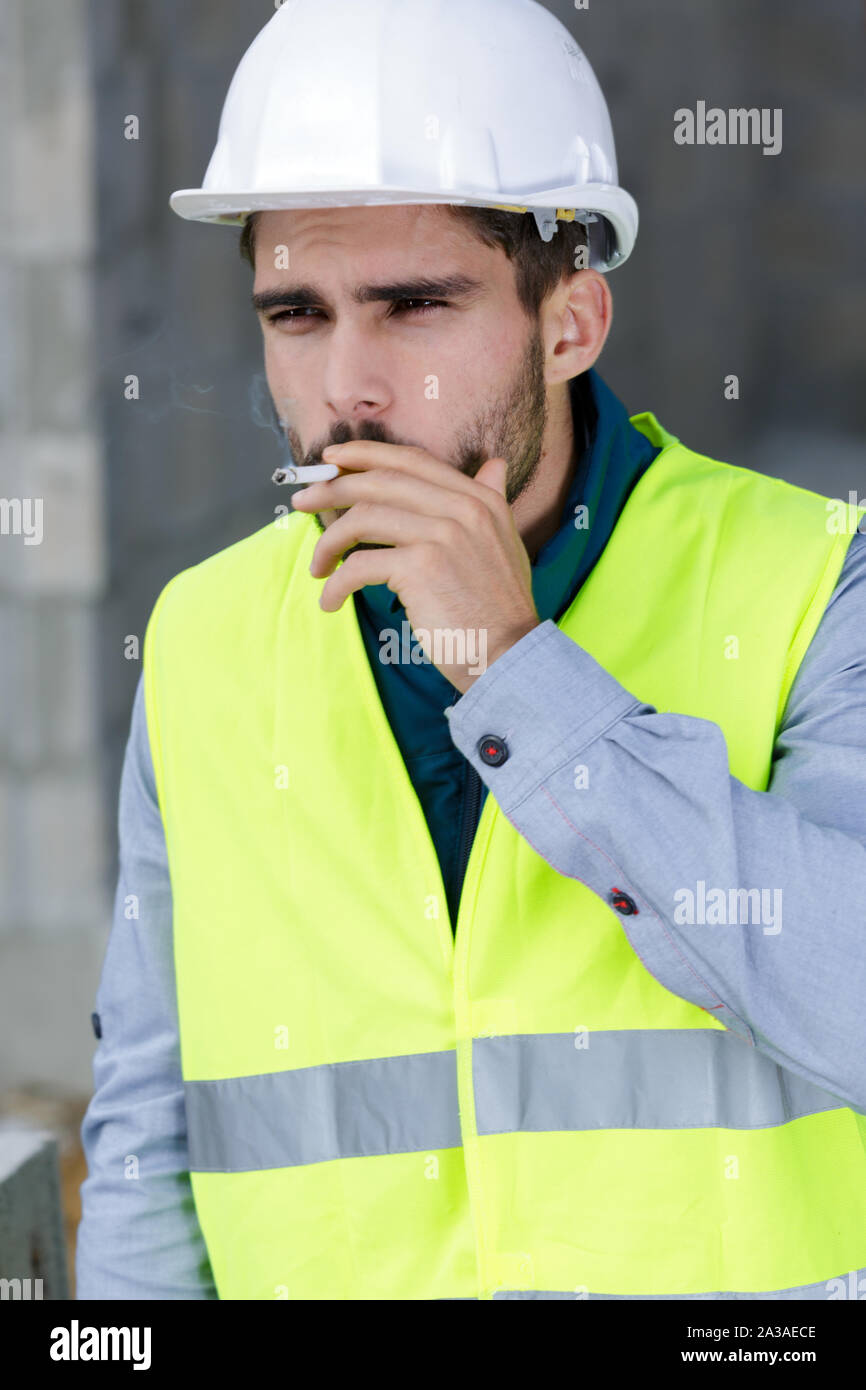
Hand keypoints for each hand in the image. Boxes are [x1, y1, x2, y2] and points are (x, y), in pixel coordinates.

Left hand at [291, 440, 539, 692]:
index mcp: (478, 499)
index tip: (332, 458)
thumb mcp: (505, 543)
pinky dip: (338, 584)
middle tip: (304, 503)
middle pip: (380, 482)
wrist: (510, 655)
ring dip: (328, 543)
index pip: (412, 460)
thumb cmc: (498, 608)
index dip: (366, 454)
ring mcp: (443, 535)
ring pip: (363, 519)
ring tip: (318, 566)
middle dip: (332, 489)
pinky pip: (360, 566)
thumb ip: (492, 500)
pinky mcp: (422, 568)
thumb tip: (494, 465)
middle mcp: (463, 509)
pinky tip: (332, 601)